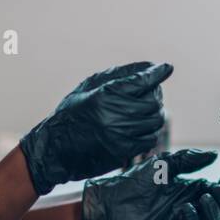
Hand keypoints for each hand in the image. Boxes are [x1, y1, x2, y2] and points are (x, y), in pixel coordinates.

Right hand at [19, 61, 171, 195]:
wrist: (53, 149)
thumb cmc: (70, 114)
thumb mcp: (88, 88)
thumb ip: (117, 75)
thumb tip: (148, 67)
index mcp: (104, 95)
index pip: (141, 81)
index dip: (157, 73)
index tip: (166, 68)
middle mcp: (113, 115)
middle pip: (152, 103)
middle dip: (155, 97)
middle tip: (150, 96)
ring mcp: (119, 136)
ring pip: (155, 122)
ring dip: (154, 116)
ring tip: (146, 113)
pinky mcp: (121, 153)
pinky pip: (149, 140)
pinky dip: (149, 133)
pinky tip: (141, 129)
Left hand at [81, 149, 219, 219]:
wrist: (110, 201)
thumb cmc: (133, 182)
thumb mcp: (163, 165)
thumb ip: (188, 160)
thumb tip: (214, 155)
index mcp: (189, 190)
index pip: (217, 193)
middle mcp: (189, 207)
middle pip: (219, 210)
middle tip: (217, 189)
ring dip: (213, 211)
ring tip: (205, 197)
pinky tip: (186, 208)